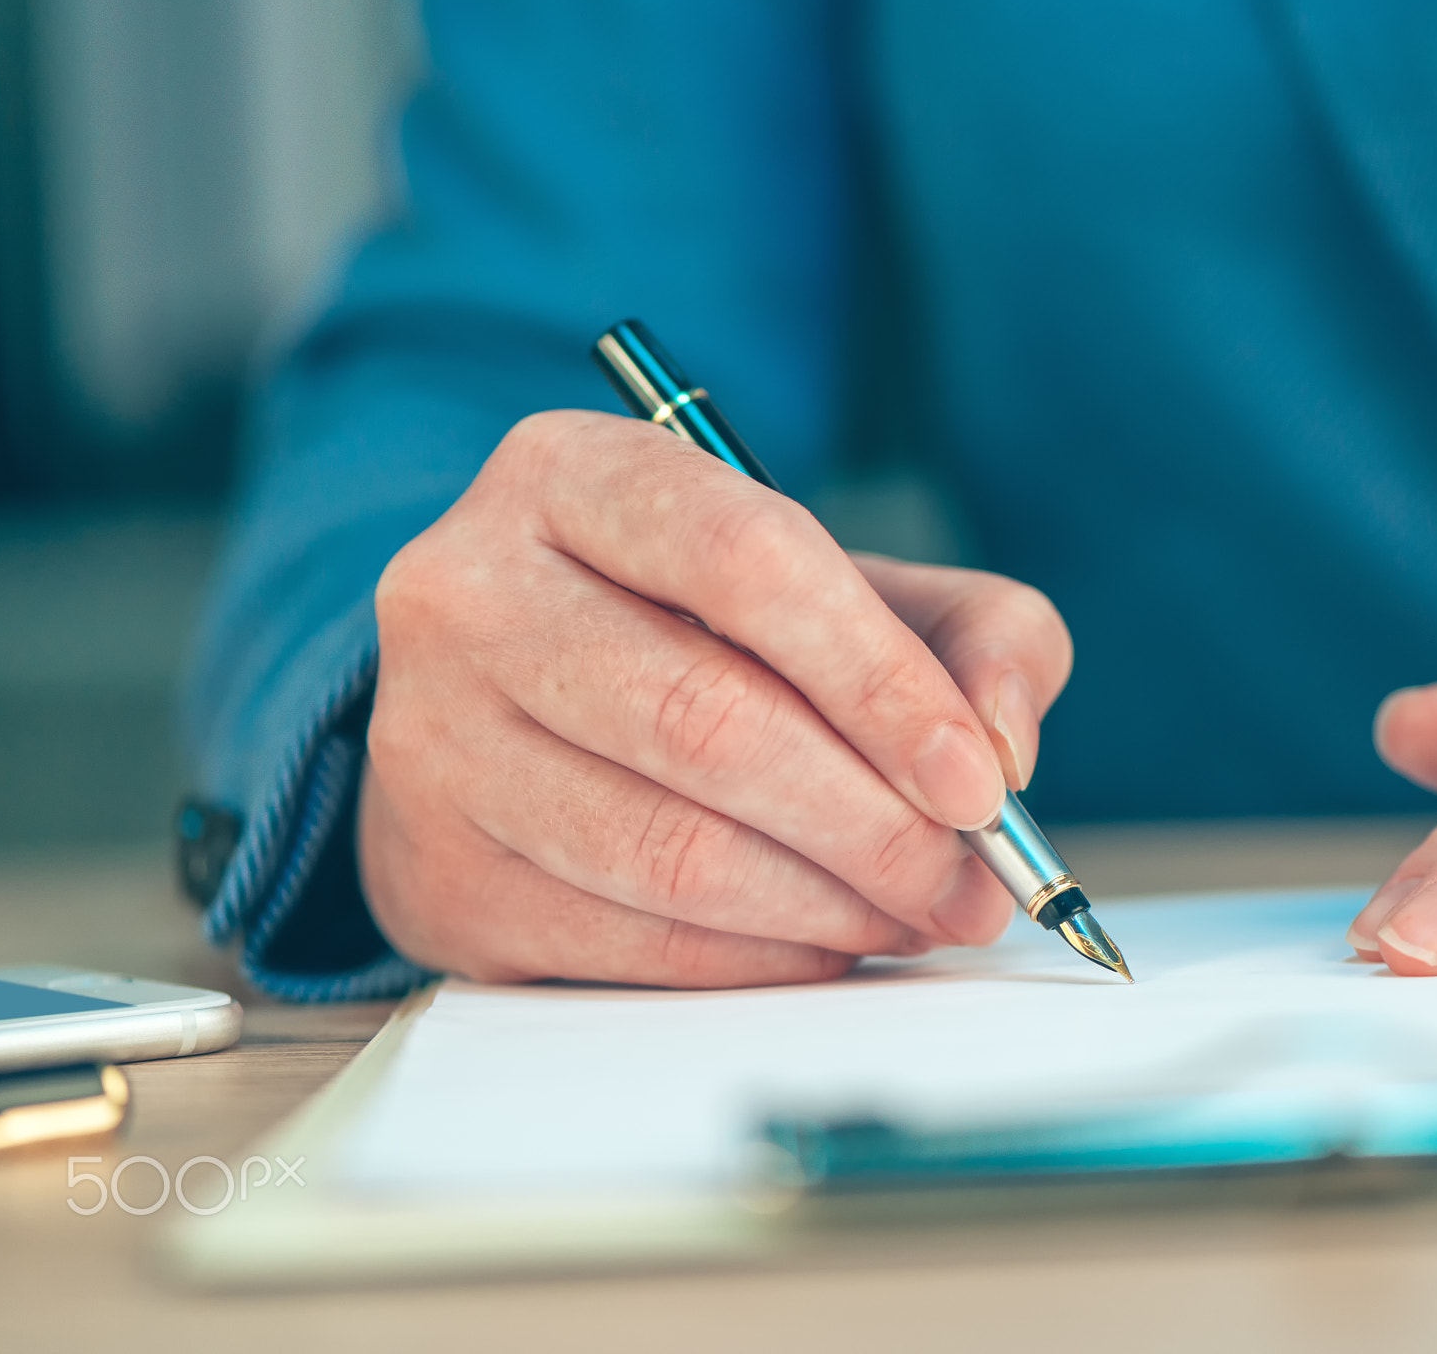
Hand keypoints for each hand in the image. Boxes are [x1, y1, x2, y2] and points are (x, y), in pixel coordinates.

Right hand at [359, 410, 1071, 987]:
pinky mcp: (439, 875)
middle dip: (874, 824)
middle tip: (970, 882)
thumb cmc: (713, 635)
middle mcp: (470, 590)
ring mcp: (433, 739)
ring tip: (917, 913)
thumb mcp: (853, 588)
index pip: (748, 561)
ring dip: (830, 907)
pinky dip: (761, 961)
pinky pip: (631, 944)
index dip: (882, 682)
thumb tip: (1004, 742)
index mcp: (573, 474)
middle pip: (707, 721)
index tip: (980, 782)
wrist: (525, 708)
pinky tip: (827, 943)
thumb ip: (973, 630)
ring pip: (669, 851)